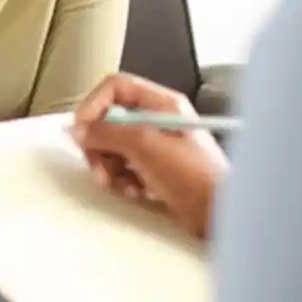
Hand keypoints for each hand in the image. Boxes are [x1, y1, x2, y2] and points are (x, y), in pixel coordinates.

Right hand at [72, 73, 228, 238]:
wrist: (221, 214)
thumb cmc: (200, 177)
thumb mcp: (146, 147)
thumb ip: (108, 133)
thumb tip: (79, 128)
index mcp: (161, 103)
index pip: (116, 88)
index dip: (94, 105)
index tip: (82, 128)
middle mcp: (157, 120)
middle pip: (110, 118)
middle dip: (99, 143)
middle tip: (98, 163)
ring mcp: (156, 146)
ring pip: (114, 146)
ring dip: (109, 166)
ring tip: (118, 181)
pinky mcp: (155, 169)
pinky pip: (124, 167)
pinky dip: (122, 180)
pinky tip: (135, 190)